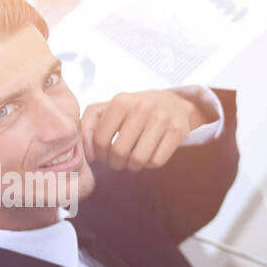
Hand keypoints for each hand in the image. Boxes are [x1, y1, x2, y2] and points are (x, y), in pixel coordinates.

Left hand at [81, 88, 211, 170]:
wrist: (175, 103)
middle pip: (119, 152)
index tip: (106, 155)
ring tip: (133, 160)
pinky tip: (149, 156)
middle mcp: (142, 107)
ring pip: (138, 159)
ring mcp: (162, 118)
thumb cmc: (135, 110)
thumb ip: (89, 127)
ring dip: (133, 166)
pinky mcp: (177, 131)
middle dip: (116, 163)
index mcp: (121, 100)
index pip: (100, 140)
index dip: (100, 155)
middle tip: (119, 161)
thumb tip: (89, 156)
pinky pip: (156, 161)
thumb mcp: (109, 109)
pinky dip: (150, 164)